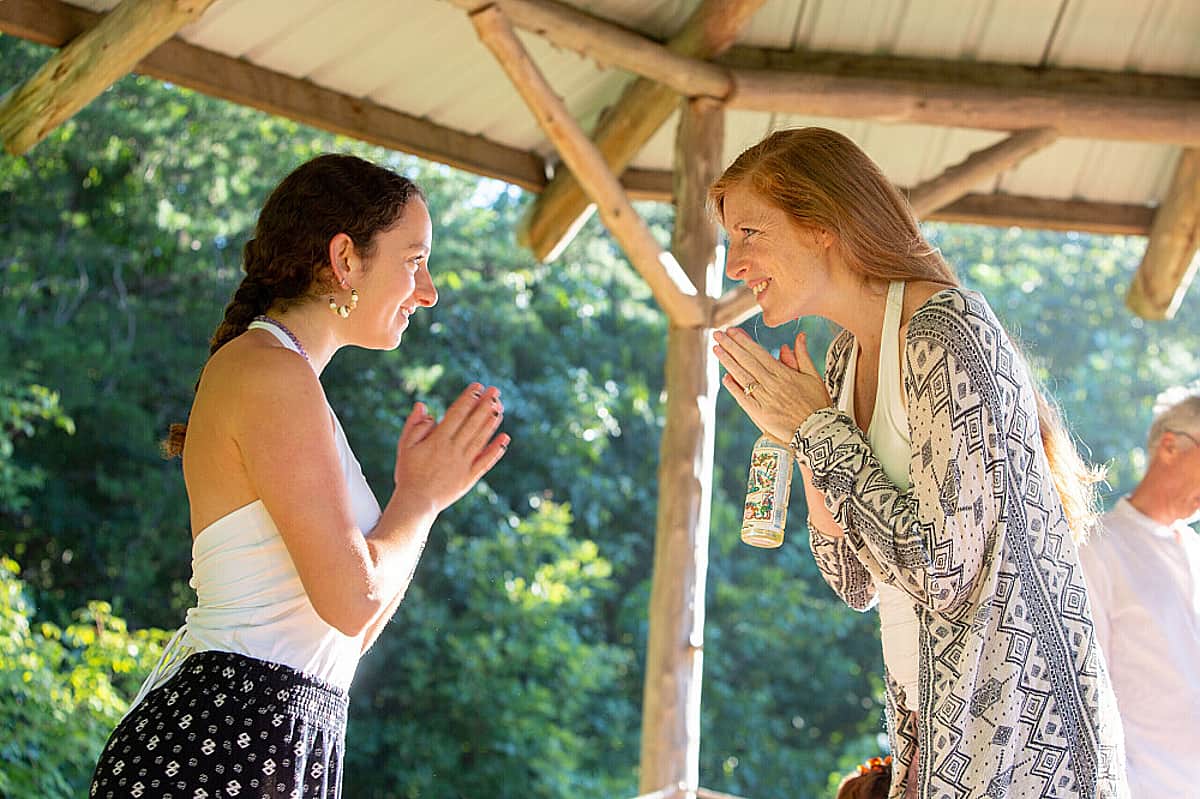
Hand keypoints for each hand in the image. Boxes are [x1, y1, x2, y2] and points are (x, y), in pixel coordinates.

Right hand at [392, 383, 509, 511]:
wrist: (416, 502)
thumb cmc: (408, 473)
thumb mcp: (405, 447)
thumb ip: (414, 425)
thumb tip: (422, 405)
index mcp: (437, 440)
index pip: (456, 414)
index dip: (468, 399)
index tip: (477, 386)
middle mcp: (453, 450)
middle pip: (472, 423)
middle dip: (484, 405)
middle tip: (496, 390)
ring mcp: (463, 464)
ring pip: (480, 439)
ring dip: (491, 423)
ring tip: (500, 408)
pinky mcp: (469, 478)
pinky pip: (485, 461)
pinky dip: (496, 449)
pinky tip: (504, 438)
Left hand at [713, 329, 831, 442]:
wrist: (819, 431)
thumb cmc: (818, 405)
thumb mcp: (814, 377)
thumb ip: (803, 356)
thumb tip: (799, 337)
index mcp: (784, 373)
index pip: (759, 353)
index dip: (744, 341)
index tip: (732, 331)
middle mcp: (772, 384)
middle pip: (747, 361)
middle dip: (731, 346)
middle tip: (718, 335)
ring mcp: (765, 399)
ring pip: (743, 376)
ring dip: (728, 362)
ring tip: (716, 349)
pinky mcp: (761, 414)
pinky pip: (744, 398)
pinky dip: (734, 387)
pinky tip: (725, 377)